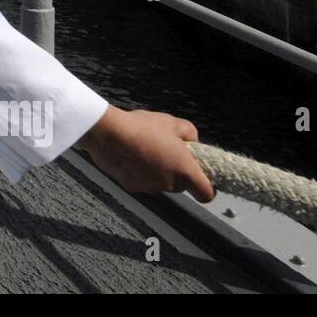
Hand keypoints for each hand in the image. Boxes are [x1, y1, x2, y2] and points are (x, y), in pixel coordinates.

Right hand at [78, 106, 214, 201]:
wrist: (108, 134)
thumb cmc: (143, 127)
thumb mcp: (172, 122)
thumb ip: (189, 134)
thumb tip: (190, 142)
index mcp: (185, 171)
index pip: (206, 194)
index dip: (207, 187)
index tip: (201, 177)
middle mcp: (169, 184)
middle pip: (181, 185)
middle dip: (177, 172)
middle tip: (166, 151)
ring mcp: (149, 187)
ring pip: (160, 183)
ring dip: (158, 171)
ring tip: (144, 150)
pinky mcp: (132, 187)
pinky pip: (142, 181)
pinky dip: (140, 172)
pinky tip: (130, 155)